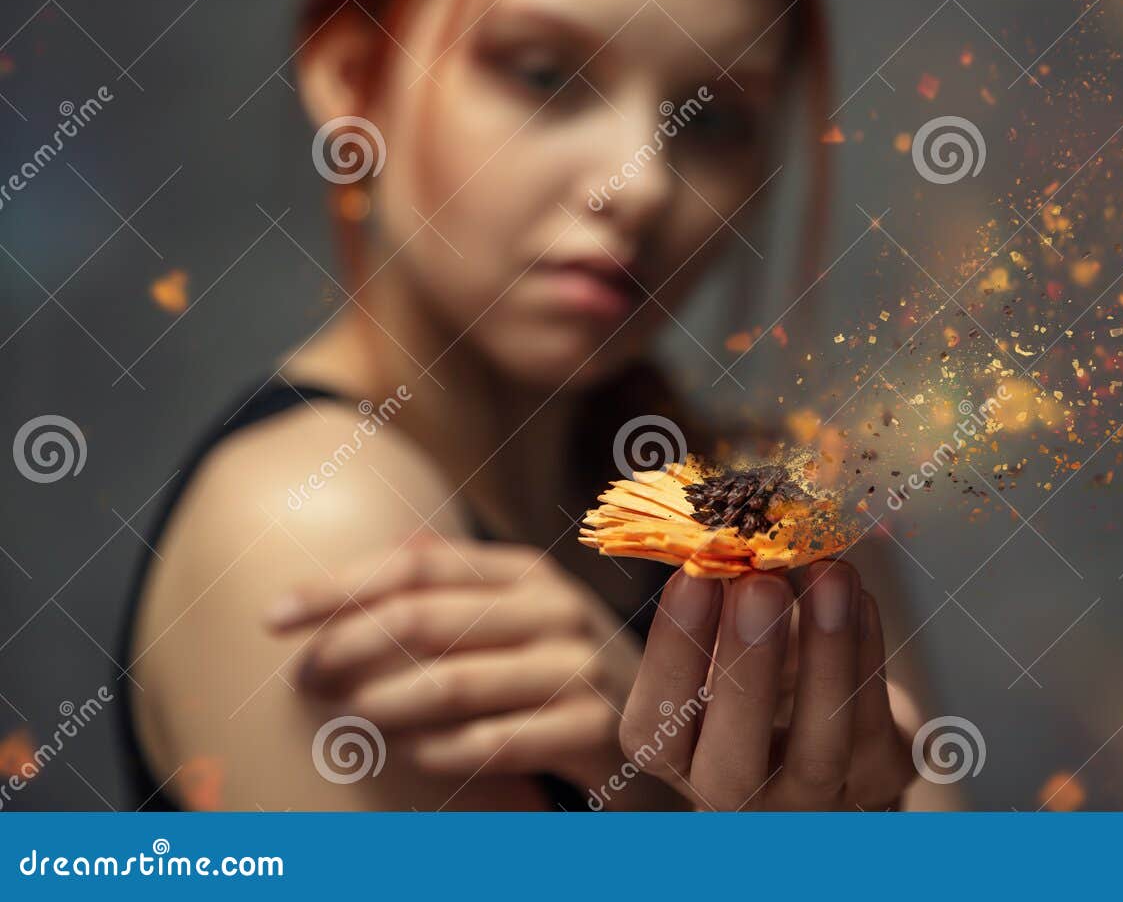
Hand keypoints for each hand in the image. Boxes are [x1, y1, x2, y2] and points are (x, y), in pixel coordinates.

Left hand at [264, 536, 638, 792]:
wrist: (673, 749)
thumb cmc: (573, 685)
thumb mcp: (528, 625)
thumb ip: (466, 586)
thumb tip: (401, 543)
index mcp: (529, 575)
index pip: (416, 566)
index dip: (338, 587)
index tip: (272, 616)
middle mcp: (558, 609)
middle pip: (425, 616)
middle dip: (347, 644)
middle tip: (301, 677)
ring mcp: (581, 667)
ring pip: (455, 678)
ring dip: (385, 700)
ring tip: (347, 718)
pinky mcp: (598, 728)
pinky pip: (497, 739)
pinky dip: (443, 749)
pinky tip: (414, 756)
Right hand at [620, 560, 913, 810]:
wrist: (842, 720)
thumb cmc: (763, 669)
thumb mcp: (724, 642)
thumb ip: (718, 601)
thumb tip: (730, 527)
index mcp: (680, 759)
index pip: (655, 727)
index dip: (673, 653)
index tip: (692, 575)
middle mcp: (738, 799)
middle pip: (731, 765)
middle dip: (746, 668)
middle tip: (759, 583)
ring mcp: (813, 803)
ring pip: (819, 749)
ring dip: (826, 653)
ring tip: (828, 572)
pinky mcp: (878, 782)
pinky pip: (874, 724)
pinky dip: (868, 651)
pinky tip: (859, 596)